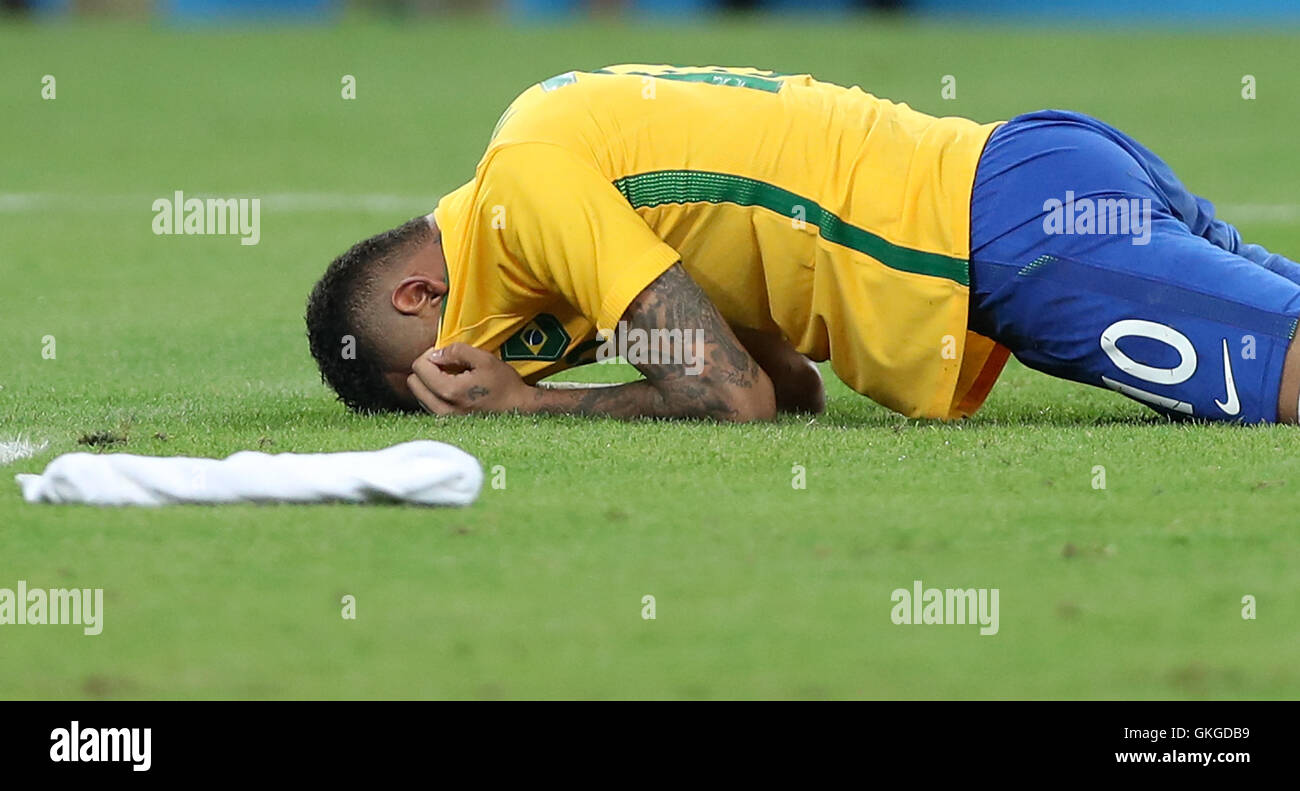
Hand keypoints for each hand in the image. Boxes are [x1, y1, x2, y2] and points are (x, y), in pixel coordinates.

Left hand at [406, 343, 528, 415]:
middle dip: (427, 368)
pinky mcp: (446, 422)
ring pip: (419, 393)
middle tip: (446, 363)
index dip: (430, 354)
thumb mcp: (484, 359)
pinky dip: (435, 392)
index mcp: (449, 391)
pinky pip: (428, 403)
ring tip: (452, 376)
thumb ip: (456, 351)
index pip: (419, 367)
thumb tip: (435, 354)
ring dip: (430, 381)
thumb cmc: (504, 385)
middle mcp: (441, 408)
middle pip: (413, 381)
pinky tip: (454, 387)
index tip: (446, 353)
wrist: (519, 409)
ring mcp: (443, 418)